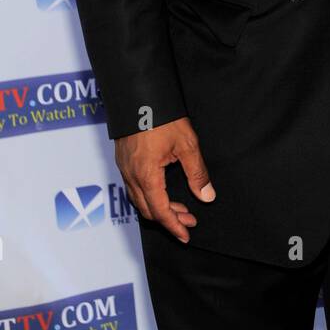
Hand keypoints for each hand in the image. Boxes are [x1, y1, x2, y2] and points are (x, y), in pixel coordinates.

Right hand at [114, 116, 213, 243]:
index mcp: (146, 175)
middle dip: (169, 218)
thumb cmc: (161, 116)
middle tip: (189, 220)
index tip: (185, 235)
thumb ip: (196, 172)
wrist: (139, 94)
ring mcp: (124, 168)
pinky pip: (133, 188)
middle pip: (147, 209)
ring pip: (138, 199)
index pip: (160, 211)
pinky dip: (148, 196)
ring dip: (159, 207)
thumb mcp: (186, 144)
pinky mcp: (123, 160)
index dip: (173, 226)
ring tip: (180, 208)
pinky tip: (161, 191)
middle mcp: (131, 175)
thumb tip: (206, 195)